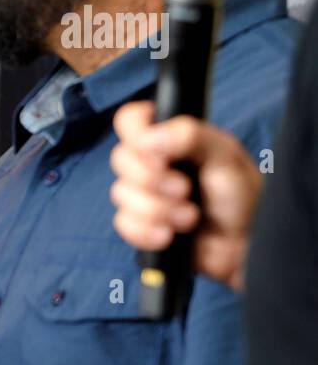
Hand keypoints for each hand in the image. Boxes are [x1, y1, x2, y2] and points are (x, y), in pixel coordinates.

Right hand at [109, 101, 261, 291]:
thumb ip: (192, 136)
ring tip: (190, 218)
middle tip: (186, 189)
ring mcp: (144, 194)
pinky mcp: (140, 224)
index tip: (161, 154)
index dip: (136, 135)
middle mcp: (152, 163)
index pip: (131, 120)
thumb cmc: (241, 196)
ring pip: (120, 194)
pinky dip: (148, 232)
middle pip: (120, 159)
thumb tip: (148, 138)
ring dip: (158, 210)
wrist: (244, 244)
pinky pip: (124, 224)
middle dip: (153, 180)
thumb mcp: (225, 156)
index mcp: (170, 138)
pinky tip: (171, 235)